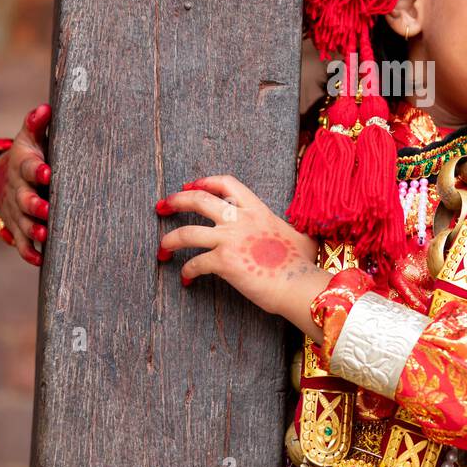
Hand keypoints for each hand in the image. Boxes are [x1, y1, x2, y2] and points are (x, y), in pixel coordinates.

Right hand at [0, 102, 53, 266]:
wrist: (8, 178)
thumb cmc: (32, 155)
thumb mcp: (32, 138)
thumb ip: (38, 125)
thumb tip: (46, 108)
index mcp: (23, 165)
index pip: (28, 167)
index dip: (37, 170)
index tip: (48, 172)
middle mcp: (18, 190)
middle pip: (24, 199)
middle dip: (34, 205)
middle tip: (47, 209)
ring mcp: (17, 211)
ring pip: (23, 223)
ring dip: (33, 230)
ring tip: (45, 235)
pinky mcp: (18, 227)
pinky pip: (21, 243)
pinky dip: (29, 252)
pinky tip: (41, 260)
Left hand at [156, 175, 331, 323]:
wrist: (300, 284)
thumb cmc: (303, 265)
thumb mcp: (300, 236)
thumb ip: (288, 231)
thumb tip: (295, 236)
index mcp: (257, 210)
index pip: (227, 184)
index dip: (206, 182)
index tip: (192, 185)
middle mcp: (240, 220)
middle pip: (198, 200)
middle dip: (176, 200)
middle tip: (164, 206)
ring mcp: (230, 240)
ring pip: (187, 232)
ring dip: (170, 239)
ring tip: (162, 248)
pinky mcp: (224, 262)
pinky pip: (195, 264)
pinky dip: (187, 272)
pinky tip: (186, 279)